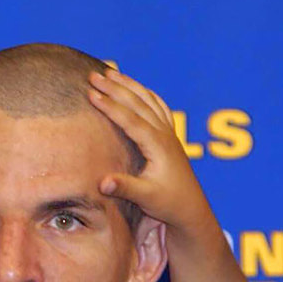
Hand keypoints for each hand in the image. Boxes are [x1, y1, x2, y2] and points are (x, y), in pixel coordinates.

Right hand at [87, 69, 214, 233]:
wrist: (192, 209)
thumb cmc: (169, 204)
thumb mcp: (146, 198)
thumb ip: (124, 188)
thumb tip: (102, 183)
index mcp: (158, 145)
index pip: (131, 119)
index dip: (110, 105)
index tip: (91, 93)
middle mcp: (165, 134)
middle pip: (138, 103)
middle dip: (115, 88)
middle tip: (93, 75)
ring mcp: (170, 134)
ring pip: (149, 101)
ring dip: (129, 85)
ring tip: (110, 73)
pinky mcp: (171, 137)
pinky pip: (159, 107)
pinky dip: (146, 94)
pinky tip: (138, 88)